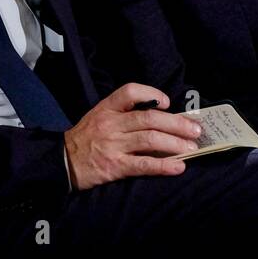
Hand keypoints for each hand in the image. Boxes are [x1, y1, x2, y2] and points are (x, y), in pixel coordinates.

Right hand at [63, 84, 202, 190]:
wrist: (62, 163)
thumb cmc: (85, 139)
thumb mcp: (98, 116)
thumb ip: (123, 114)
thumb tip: (160, 117)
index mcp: (106, 108)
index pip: (130, 91)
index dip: (152, 94)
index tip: (168, 103)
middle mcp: (111, 124)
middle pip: (149, 118)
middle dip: (177, 123)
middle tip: (195, 130)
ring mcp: (113, 145)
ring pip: (150, 139)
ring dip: (176, 143)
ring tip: (192, 148)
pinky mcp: (115, 166)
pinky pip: (143, 164)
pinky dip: (164, 165)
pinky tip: (179, 167)